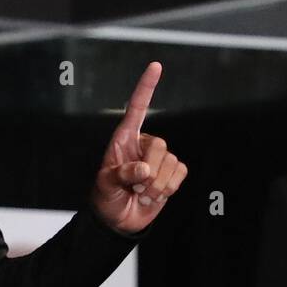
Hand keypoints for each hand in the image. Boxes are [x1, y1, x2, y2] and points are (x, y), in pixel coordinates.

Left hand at [92, 61, 186, 233]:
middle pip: (160, 145)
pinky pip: (181, 173)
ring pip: (172, 162)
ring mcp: (159, 160)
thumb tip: (145, 170)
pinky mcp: (171, 175)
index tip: (156, 66)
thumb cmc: (106, 198)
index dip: (146, 87)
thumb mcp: (105, 184)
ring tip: (141, 193)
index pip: (137, 108)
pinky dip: (169, 188)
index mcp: (123, 139)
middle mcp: (143, 145)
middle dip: (149, 171)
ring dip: (157, 185)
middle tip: (134, 187)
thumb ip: (122, 174)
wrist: (118, 220)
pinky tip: (154, 196)